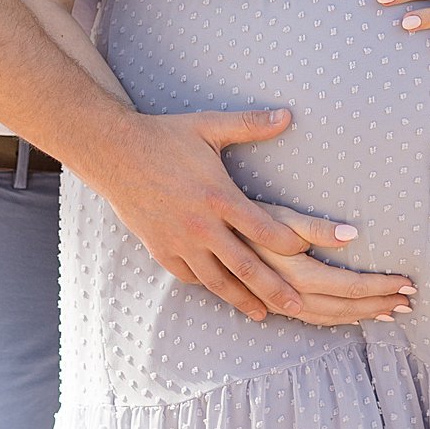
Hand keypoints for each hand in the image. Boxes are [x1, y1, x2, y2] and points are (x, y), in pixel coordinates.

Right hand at [96, 107, 363, 324]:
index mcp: (219, 196)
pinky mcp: (161, 249)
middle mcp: (201, 226)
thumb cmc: (165, 136)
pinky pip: (189, 276)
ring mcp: (179, 241)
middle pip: (247, 266)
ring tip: (264, 315)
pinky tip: (223, 292)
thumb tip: (288, 114)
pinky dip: (208, 286)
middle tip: (299, 308)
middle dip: (275, 289)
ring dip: (243, 300)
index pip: (266, 229)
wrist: (113, 152)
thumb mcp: (209, 126)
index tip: (316, 251)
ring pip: (217, 281)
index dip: (295, 243)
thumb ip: (251, 124)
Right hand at [243, 206, 414, 325]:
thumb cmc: (244, 217)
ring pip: (327, 317)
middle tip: (410, 301)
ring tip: (389, 312)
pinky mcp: (266, 303)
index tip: (407, 283)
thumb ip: (315, 227)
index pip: (351, 285)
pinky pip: (309, 319)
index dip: (381, 286)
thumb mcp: (278, 213)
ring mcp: (276, 302)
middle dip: (380, 304)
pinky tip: (350, 316)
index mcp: (296, 271)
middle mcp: (287, 293)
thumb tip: (353, 234)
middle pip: (344, 306)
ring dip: (361, 316)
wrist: (199, 232)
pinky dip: (335, 320)